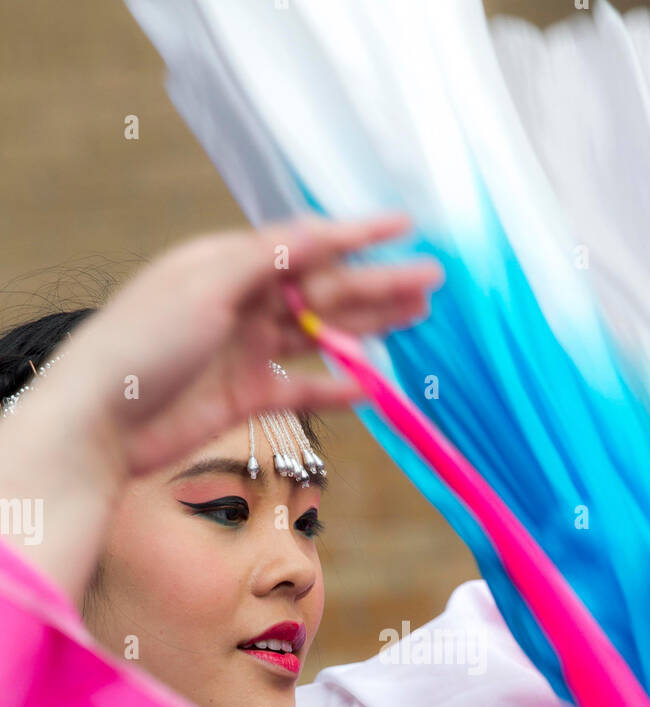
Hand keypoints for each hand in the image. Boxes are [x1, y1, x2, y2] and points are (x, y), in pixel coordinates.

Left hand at [33, 211, 442, 479]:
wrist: (101, 422)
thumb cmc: (142, 342)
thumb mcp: (205, 284)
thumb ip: (266, 259)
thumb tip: (318, 231)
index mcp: (229, 263)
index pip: (305, 242)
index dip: (356, 233)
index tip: (405, 224)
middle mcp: (241, 302)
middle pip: (323, 289)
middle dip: (378, 283)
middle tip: (431, 279)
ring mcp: (245, 351)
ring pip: (320, 335)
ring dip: (368, 326)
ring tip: (416, 317)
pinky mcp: (244, 397)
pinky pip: (301, 389)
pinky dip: (335, 389)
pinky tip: (372, 385)